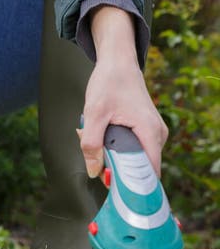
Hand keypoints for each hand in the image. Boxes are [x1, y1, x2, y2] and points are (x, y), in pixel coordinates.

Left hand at [78, 5, 167, 179]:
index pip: (148, 174)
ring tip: (94, 134)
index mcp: (150, 133)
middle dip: (114, 165)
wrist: (118, 61)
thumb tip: (94, 172)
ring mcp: (153, 133)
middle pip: (138, 167)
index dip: (131, 185)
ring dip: (112, 152)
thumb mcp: (95, 112)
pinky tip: (101, 130)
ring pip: (133, 157)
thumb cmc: (110, 81)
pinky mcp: (146, 130)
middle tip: (93, 153)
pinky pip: (132, 147)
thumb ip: (92, 143)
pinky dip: (115, 144)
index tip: (112, 187)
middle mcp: (157, 135)